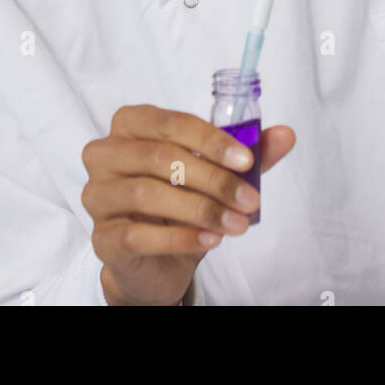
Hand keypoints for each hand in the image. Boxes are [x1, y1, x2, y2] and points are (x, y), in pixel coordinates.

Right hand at [82, 104, 294, 305]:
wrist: (155, 260)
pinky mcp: (101, 237)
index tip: (247, 160)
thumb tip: (287, 134)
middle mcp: (105, 153)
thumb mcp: (216, 174)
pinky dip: (180, 238)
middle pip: (160, 158)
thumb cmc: (179, 203)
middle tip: (250, 200)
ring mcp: (97, 195)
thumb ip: (248, 153)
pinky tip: (210, 241)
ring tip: (236, 224)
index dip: (212, 140)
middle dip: (213, 179)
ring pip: (148, 194)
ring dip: (200, 209)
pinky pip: (138, 234)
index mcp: (130, 124)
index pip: (171, 123)